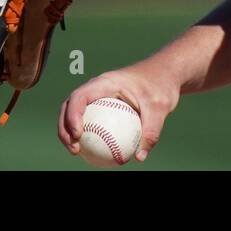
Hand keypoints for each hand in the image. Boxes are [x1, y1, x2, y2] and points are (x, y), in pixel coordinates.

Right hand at [58, 65, 179, 162]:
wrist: (166, 73)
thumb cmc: (162, 85)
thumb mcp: (161, 108)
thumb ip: (151, 131)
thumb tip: (139, 157)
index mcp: (106, 82)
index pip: (81, 96)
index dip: (73, 115)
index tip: (78, 135)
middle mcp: (97, 87)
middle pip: (69, 105)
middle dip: (64, 127)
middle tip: (74, 148)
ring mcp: (98, 95)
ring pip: (75, 112)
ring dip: (69, 131)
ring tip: (76, 152)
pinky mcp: (103, 103)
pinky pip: (90, 118)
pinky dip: (86, 133)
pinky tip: (92, 152)